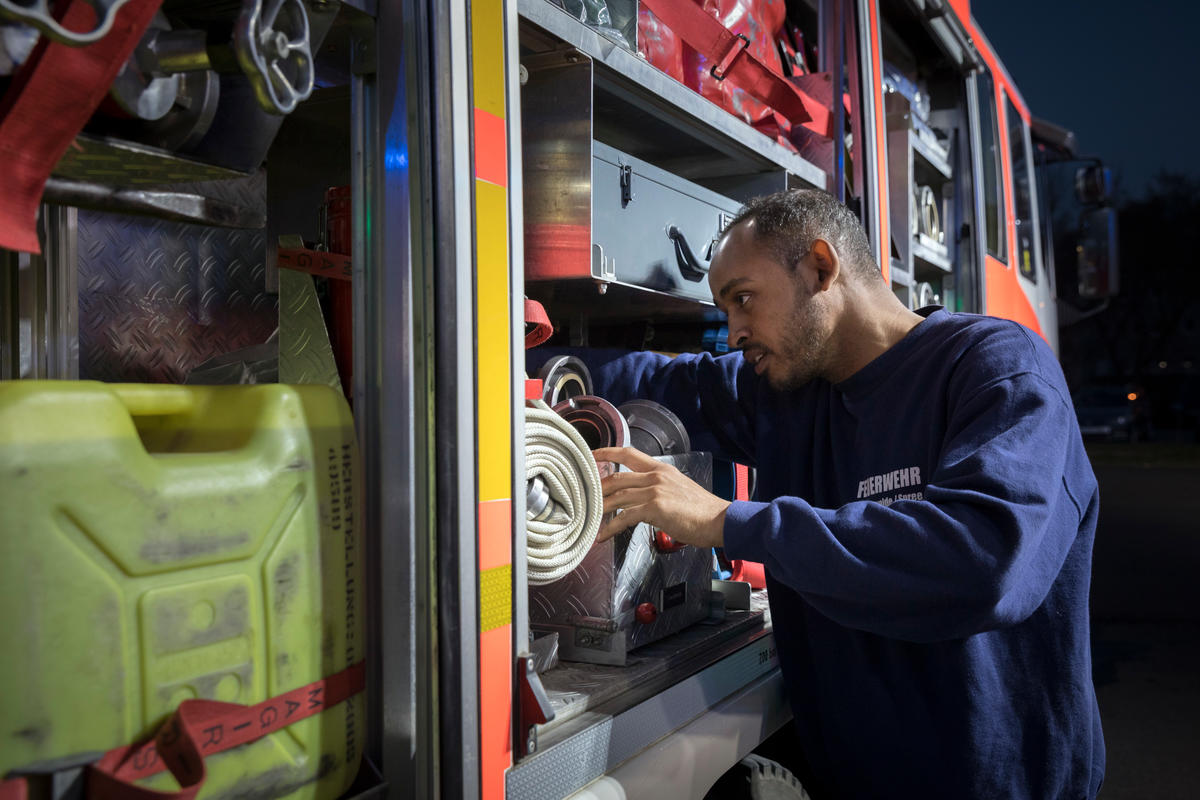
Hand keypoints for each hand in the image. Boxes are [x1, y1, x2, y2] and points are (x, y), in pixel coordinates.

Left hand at [592, 447, 730, 548]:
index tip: (592, 455)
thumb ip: (659, 489)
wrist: (719, 520)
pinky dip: (610, 527)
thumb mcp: (679, 489)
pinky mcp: (654, 508)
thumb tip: (642, 501)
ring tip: (588, 518)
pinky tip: (603, 535)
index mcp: (662, 469)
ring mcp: (655, 491)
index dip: (607, 453)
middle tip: (583, 496)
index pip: (629, 453)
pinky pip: (625, 517)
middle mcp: (656, 476)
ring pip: (617, 497)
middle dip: (597, 488)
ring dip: (600, 509)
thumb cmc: (703, 510)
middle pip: (616, 477)